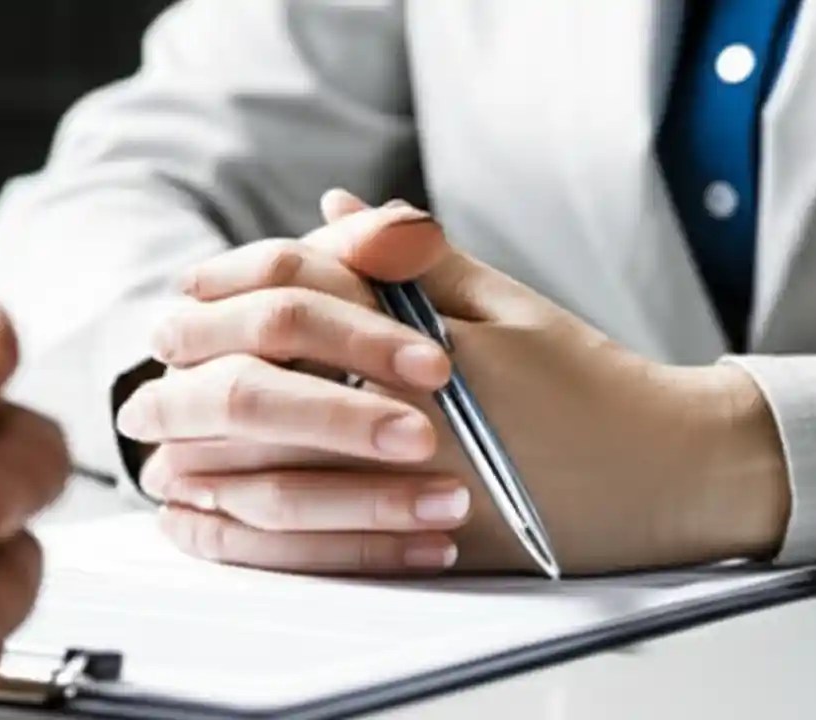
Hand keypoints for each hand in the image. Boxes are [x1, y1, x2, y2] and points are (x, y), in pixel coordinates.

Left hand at [119, 190, 789, 574]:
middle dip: (189, 380)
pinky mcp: (412, 544)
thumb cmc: (586, 387)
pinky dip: (236, 532)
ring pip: (259, 472)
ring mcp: (401, 488)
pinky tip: (204, 514)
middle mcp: (396, 416)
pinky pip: (296, 549)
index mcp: (411, 342)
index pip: (291, 300)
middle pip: (251, 390)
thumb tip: (333, 215)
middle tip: (153, 374)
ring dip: (197, 456)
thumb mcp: (499, 301)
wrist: (662, 475)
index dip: (228, 291)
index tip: (191, 297)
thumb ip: (408, 256)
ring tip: (163, 447)